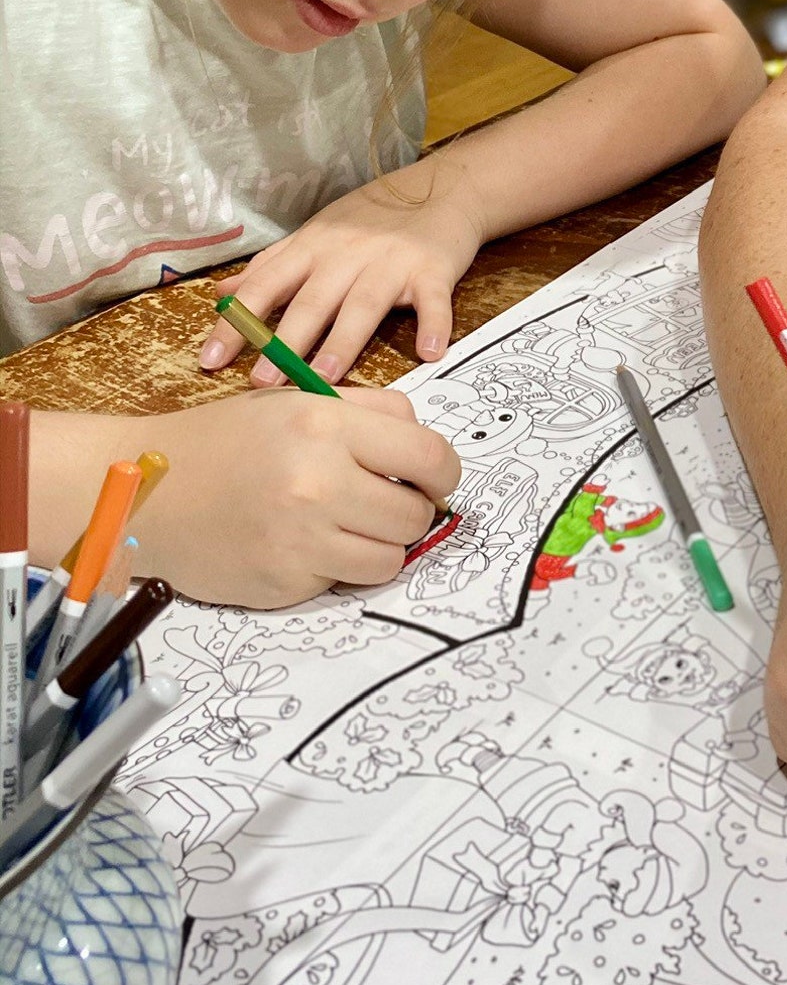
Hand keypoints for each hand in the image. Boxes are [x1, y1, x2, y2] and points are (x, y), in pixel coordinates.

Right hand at [130, 390, 460, 606]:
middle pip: (417, 514)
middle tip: (383, 502)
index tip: (433, 479)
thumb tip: (428, 447)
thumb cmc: (227, 442)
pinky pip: (348, 581)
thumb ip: (370, 412)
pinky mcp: (285, 582)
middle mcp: (317, 482)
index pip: (430, 457)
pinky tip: (308, 543)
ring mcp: (301, 538)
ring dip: (381, 544)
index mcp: (326, 426)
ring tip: (347, 524)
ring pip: (393, 557)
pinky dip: (340, 566)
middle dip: (411, 510)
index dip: (443, 472)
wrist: (147, 491)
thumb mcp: (296, 402)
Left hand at [199, 171, 484, 386]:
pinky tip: (430, 351)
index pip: (265, 287)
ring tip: (326, 377)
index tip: (210, 359)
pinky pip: (432, 299)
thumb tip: (222, 295)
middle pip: (312, 301)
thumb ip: (271, 266)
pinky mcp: (433, 269)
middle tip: (264, 383)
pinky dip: (434, 323)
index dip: (237, 323)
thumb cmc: (373, 217)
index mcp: (312, 248)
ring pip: (363, 304)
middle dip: (285, 342)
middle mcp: (347, 255)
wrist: (440, 187)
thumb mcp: (315, 234)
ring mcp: (391, 262)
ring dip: (344, 341)